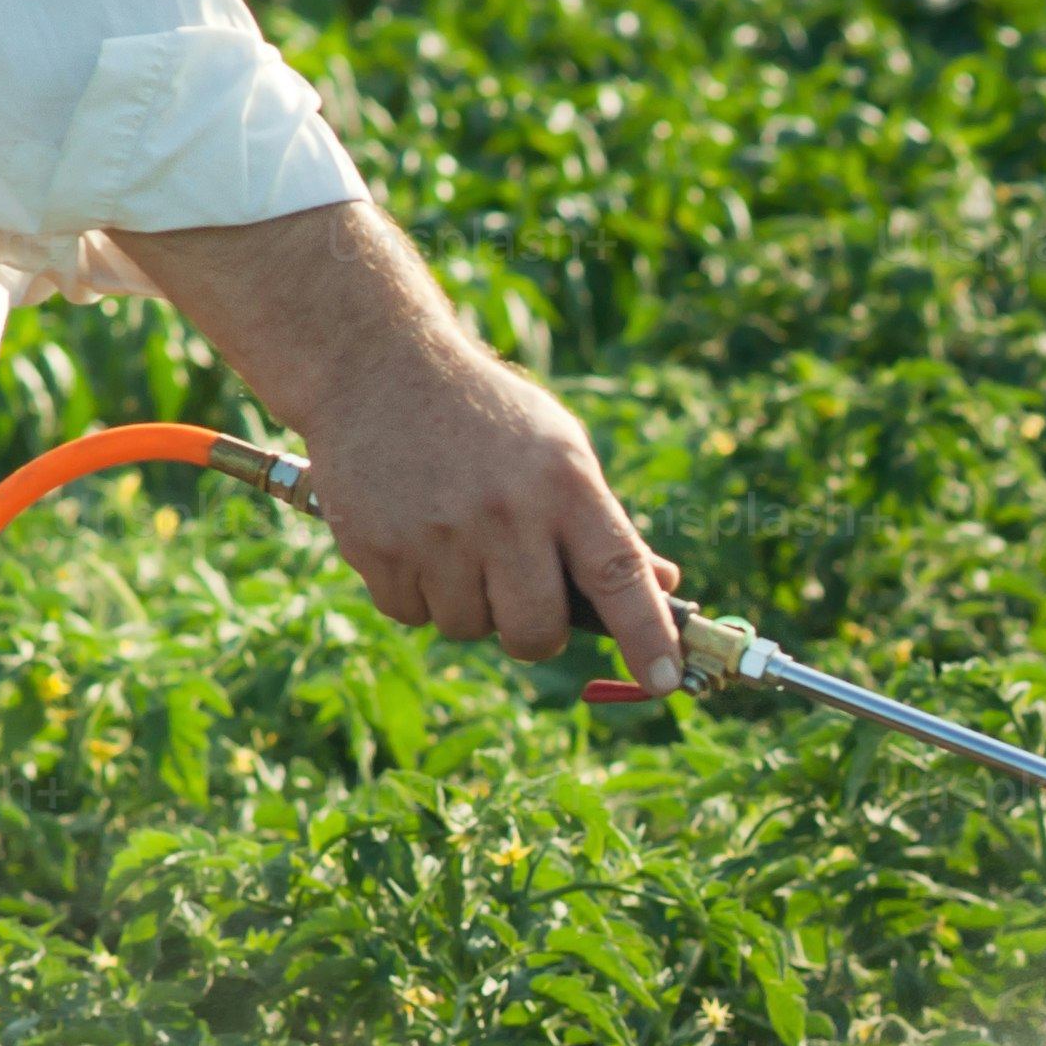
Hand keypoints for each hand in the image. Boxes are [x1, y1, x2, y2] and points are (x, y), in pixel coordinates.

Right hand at [102, 196, 683, 688]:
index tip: (667, 679)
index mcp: (563, 484)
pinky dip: (416, 591)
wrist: (378, 367)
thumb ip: (603, 525)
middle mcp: (505, 512)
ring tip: (453, 539)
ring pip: (468, 628)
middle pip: (536, 632)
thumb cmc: (487, 420)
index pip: (619, 576)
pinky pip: (411, 614)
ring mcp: (437, 533)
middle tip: (523, 600)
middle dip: (534, 633)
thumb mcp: (559, 451)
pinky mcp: (378, 547)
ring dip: (467, 603)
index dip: (647, 635)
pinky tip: (413, 534)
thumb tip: (662, 585)